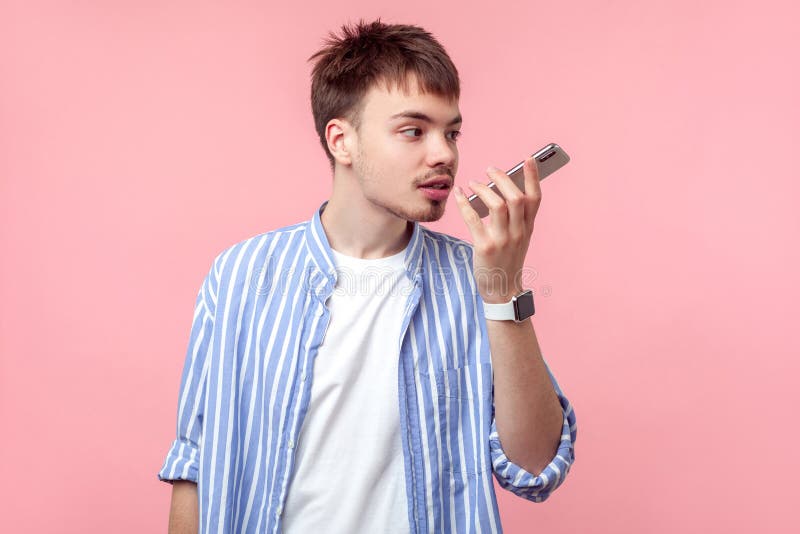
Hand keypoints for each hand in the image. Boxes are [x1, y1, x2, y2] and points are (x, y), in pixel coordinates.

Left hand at [452, 157, 541, 303]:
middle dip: (503, 179)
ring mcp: (503, 240)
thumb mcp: (519, 237)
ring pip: (497, 206)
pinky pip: (473, 220)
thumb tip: (500, 188)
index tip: (528, 159)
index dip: (533, 177)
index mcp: (528, 227)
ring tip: (473, 183)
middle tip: (490, 169)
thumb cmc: (507, 259)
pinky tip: (459, 195)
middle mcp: (518, 232)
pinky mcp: (485, 248)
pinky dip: (465, 204)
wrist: (502, 289)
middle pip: (516, 198)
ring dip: (483, 189)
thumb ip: (515, 216)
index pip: (535, 198)